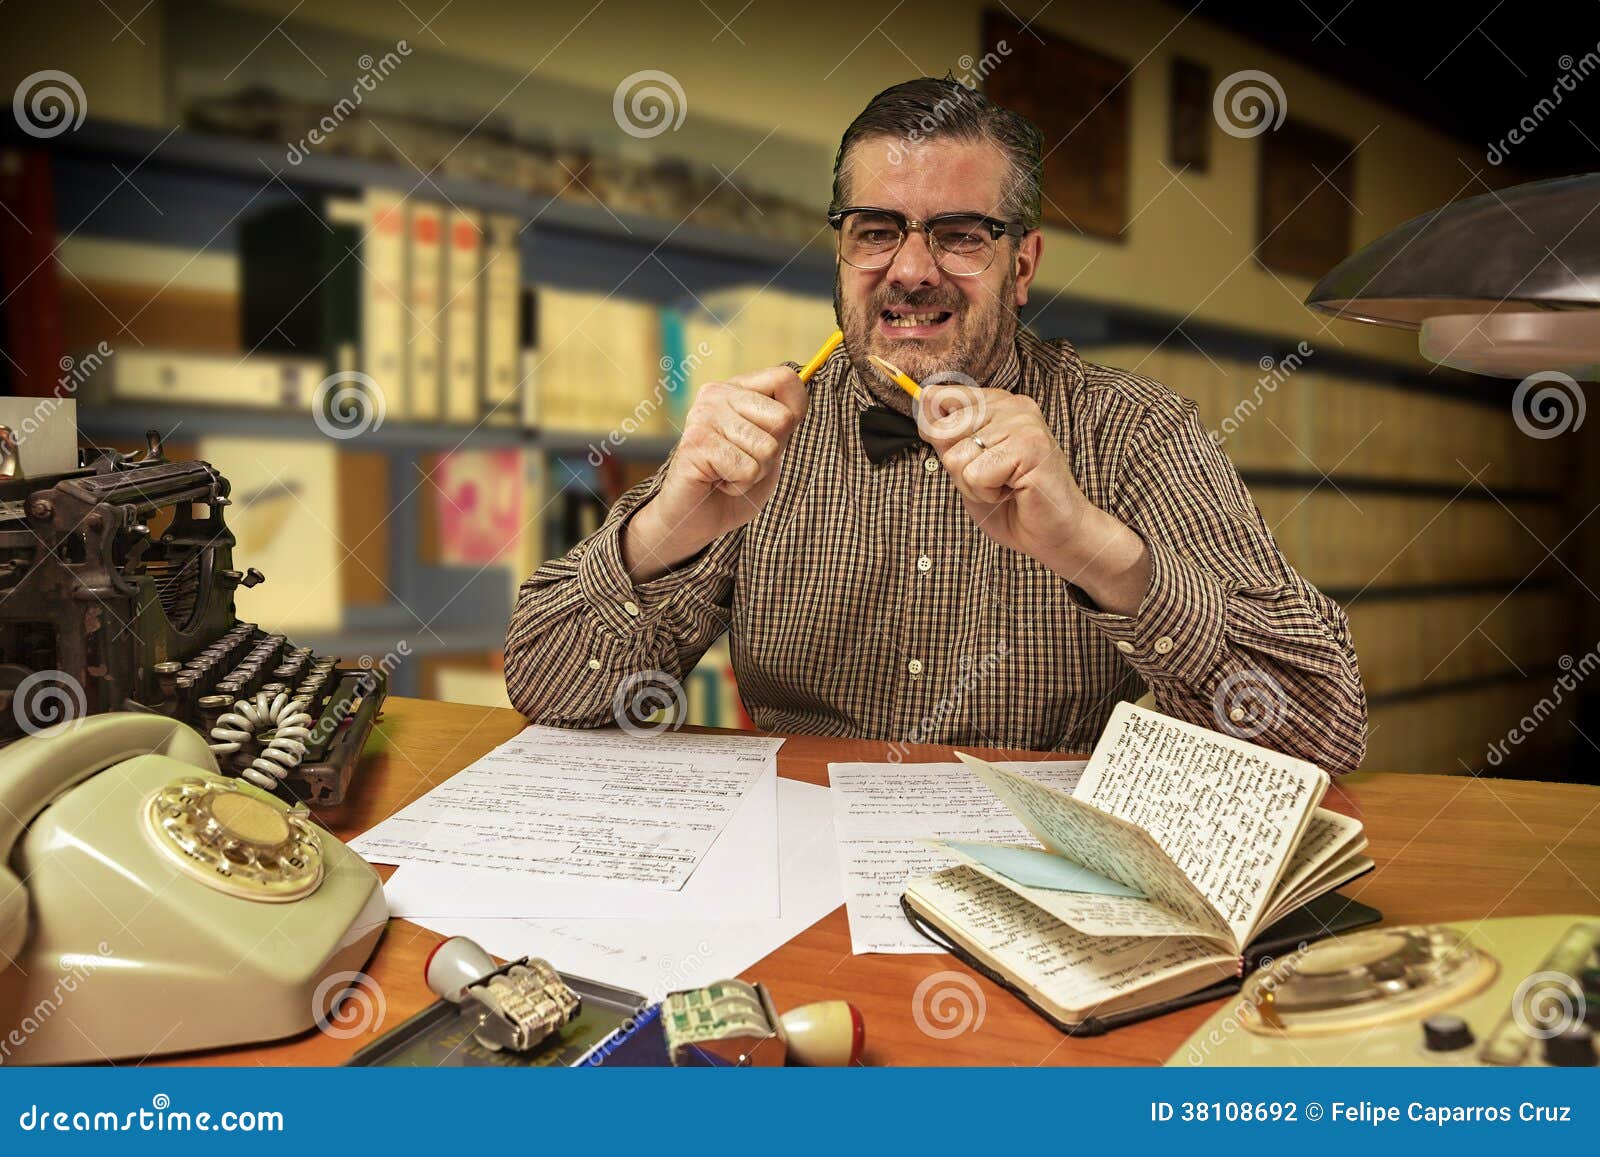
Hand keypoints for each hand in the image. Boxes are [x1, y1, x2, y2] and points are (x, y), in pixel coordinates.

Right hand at [624, 365, 807, 580]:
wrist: (697, 518)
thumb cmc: (735, 480)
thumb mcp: (770, 445)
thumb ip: (783, 419)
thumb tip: (803, 380)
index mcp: (735, 388)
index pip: (785, 378)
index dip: (795, 413)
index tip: (774, 437)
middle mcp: (716, 395)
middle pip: (782, 418)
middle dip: (773, 453)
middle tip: (743, 462)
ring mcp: (703, 417)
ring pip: (768, 448)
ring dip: (755, 473)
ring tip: (728, 473)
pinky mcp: (696, 445)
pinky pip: (747, 469)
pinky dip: (739, 485)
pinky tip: (718, 481)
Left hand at [917, 382, 1151, 613]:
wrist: (1055, 534)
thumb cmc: (1012, 503)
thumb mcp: (966, 465)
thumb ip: (947, 437)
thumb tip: (922, 401)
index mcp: (996, 403)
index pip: (938, 397)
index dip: (937, 434)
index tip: (968, 456)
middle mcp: (1011, 405)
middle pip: (942, 430)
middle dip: (957, 467)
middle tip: (991, 479)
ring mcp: (1022, 423)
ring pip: (956, 456)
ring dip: (973, 485)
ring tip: (1005, 487)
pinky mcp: (1029, 446)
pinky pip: (975, 474)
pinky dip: (987, 494)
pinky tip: (1013, 493)